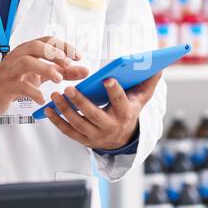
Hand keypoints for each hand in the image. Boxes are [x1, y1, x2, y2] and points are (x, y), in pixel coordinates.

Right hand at [0, 36, 89, 120]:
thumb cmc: (15, 81)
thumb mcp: (40, 75)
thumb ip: (63, 71)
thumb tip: (85, 70)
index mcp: (27, 51)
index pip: (48, 41)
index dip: (65, 46)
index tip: (79, 57)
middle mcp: (18, 56)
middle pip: (37, 46)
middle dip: (55, 53)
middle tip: (68, 64)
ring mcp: (11, 71)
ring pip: (28, 62)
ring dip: (46, 69)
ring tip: (58, 80)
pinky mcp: (6, 86)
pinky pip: (21, 86)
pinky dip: (34, 93)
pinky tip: (43, 100)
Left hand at [44, 72, 161, 151]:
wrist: (122, 139)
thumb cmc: (129, 111)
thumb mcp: (141, 99)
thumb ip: (149, 83)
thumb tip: (159, 66)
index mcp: (125, 113)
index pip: (120, 101)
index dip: (114, 91)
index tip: (107, 79)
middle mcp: (110, 126)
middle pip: (94, 115)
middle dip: (81, 102)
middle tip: (69, 88)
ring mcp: (96, 136)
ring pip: (78, 123)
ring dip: (65, 110)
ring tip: (56, 95)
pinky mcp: (83, 140)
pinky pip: (68, 131)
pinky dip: (57, 121)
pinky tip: (48, 109)